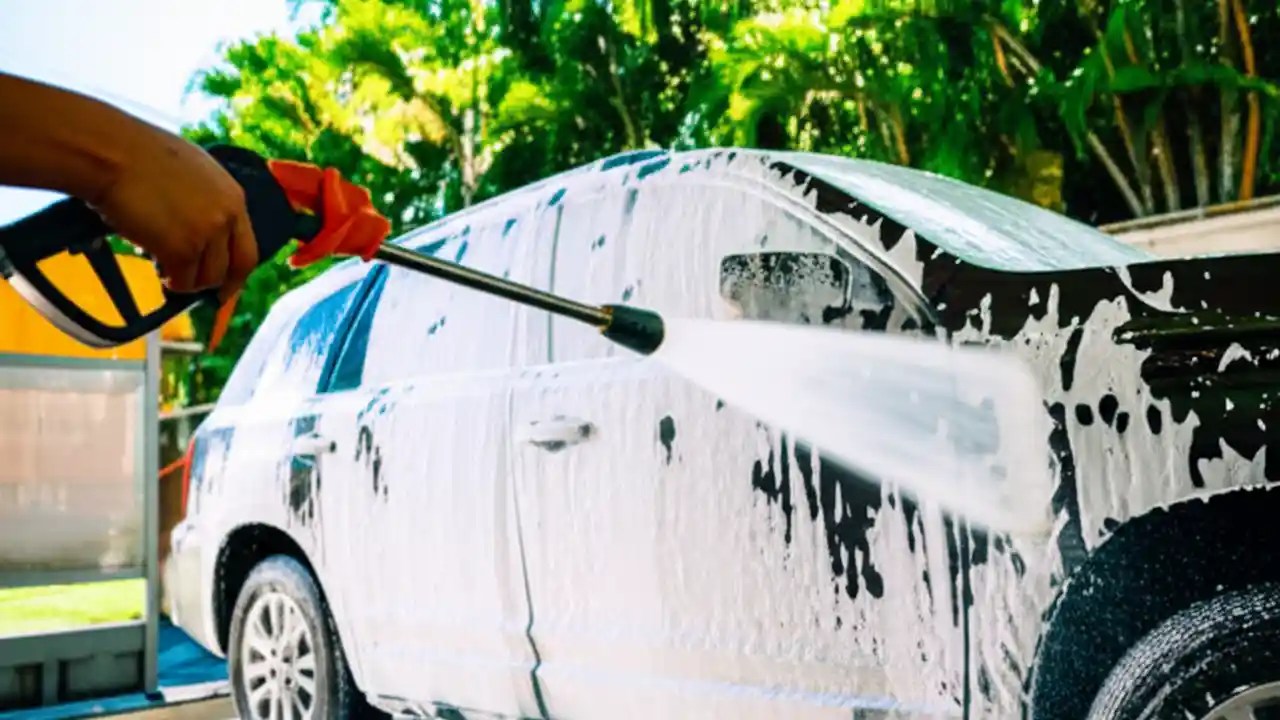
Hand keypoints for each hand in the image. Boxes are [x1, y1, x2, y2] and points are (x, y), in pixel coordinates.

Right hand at [89, 126, 257, 301]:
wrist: (112, 153)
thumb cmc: (139, 156)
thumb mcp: (193, 172)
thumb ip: (207, 201)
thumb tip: (202, 231)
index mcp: (233, 197)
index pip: (247, 248)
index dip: (236, 271)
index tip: (226, 284)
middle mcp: (227, 217)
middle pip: (234, 268)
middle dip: (216, 284)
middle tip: (197, 290)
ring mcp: (207, 234)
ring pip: (207, 278)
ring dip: (188, 281)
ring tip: (167, 270)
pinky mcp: (182, 249)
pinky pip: (183, 281)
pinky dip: (172, 282)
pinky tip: (159, 271)